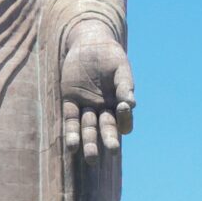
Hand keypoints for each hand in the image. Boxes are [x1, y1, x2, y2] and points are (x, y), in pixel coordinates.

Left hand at [60, 22, 134, 161]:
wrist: (89, 42)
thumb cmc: (110, 56)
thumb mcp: (120, 68)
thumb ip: (125, 85)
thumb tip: (131, 104)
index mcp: (118, 104)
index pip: (123, 121)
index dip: (125, 119)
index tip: (124, 108)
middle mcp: (103, 109)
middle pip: (106, 128)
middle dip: (108, 140)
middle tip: (112, 152)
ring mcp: (86, 106)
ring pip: (87, 128)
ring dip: (89, 142)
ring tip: (90, 158)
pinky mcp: (70, 100)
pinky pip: (71, 119)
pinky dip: (71, 132)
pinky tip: (72, 146)